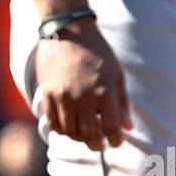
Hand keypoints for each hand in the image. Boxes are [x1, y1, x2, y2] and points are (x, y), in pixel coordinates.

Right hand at [34, 18, 132, 150]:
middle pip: (89, 135)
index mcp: (104, 91)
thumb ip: (122, 102)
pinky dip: (61, 129)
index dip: (115, 140)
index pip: (110, 128)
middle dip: (96, 144)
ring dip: (78, 137)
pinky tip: (68, 126)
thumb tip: (128, 127)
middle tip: (99, 145)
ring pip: (70, 132)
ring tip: (84, 134)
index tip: (115, 142)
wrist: (67, 30)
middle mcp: (82, 97)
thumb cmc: (97, 51)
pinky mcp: (47, 94)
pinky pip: (53, 122)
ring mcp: (62, 96)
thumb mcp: (116, 73)